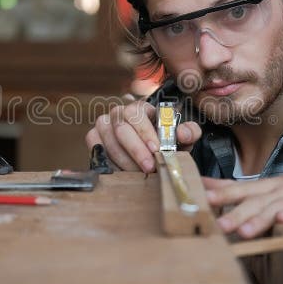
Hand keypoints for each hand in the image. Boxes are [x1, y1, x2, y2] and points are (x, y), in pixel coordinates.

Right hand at [85, 101, 201, 171]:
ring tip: (141, 175)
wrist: (151, 154)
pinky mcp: (93, 139)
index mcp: (139, 108)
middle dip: (136, 150)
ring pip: (108, 142)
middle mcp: (118, 113)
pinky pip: (97, 150)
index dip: (145, 131)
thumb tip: (183, 133)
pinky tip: (124, 173)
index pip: (137, 113)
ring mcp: (103, 125)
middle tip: (149, 168)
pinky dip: (111, 164)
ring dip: (125, 161)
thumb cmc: (166, 142)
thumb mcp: (182, 137)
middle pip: (121, 129)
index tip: (157, 149)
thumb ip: (189, 132)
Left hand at [203, 173, 282, 238]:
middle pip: (255, 199)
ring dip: (260, 218)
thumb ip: (242, 191)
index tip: (198, 196)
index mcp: (270, 186)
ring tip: (243, 231)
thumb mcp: (274, 190)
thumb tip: (208, 187)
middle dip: (234, 211)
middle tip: (215, 224)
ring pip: (278, 207)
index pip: (240, 188)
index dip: (219, 192)